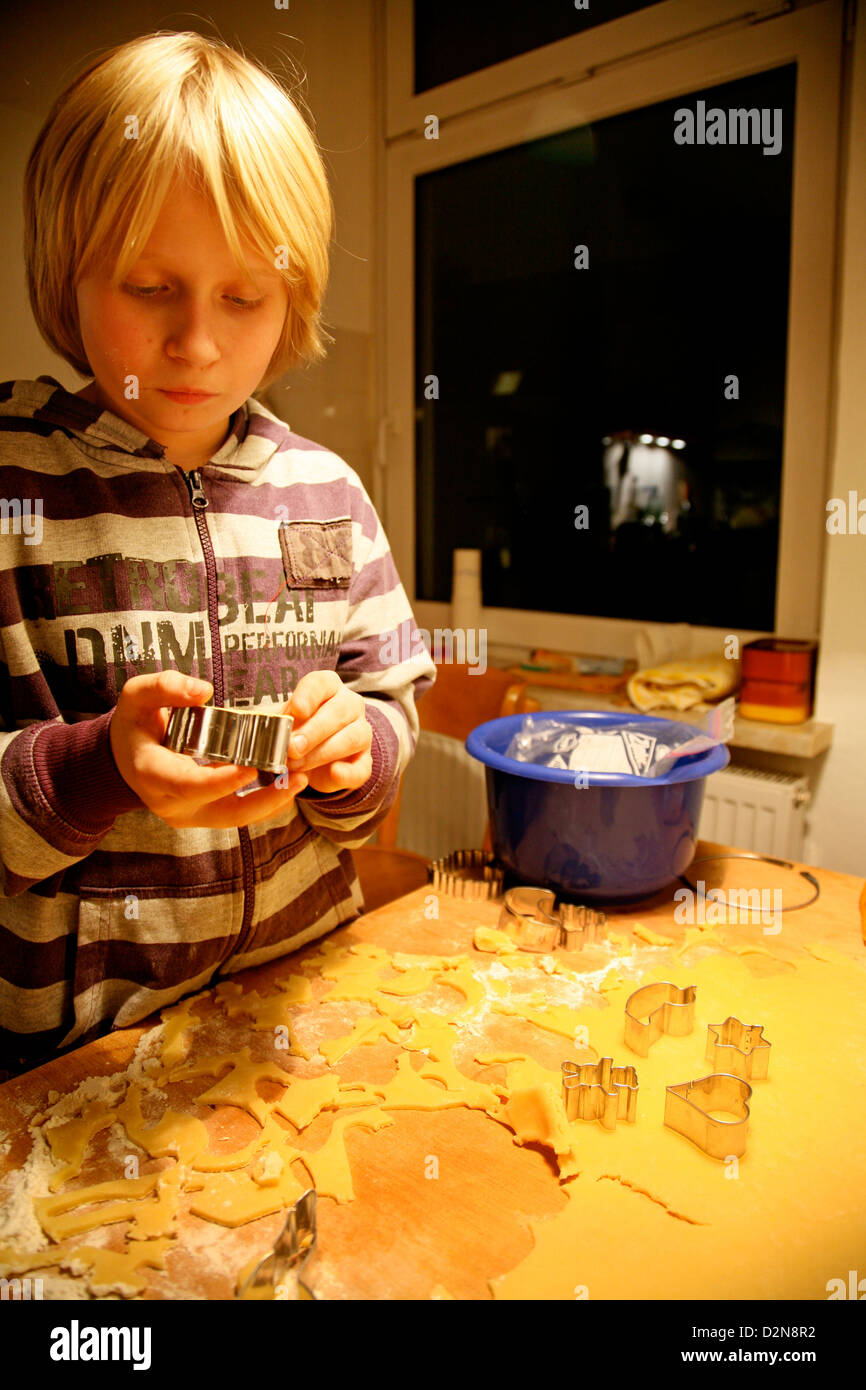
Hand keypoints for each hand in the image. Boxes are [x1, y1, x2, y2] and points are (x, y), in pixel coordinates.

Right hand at [109, 670, 308, 828]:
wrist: (124, 757)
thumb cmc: (134, 723)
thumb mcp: (137, 697)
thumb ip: (165, 688)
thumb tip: (203, 690)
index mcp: (153, 775)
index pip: (190, 785)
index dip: (222, 780)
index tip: (253, 767)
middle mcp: (172, 804)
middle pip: (224, 811)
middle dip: (263, 798)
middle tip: (297, 777)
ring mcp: (190, 814)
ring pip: (237, 818)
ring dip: (272, 802)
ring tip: (303, 778)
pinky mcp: (205, 815)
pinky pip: (240, 814)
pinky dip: (266, 801)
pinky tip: (290, 783)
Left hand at [285, 671, 372, 794]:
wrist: (311, 759)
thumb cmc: (294, 730)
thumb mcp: (280, 722)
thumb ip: (273, 724)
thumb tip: (262, 730)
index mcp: (328, 687)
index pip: (321, 683)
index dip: (309, 695)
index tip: (296, 710)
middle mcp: (350, 705)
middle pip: (339, 711)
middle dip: (313, 731)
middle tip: (291, 747)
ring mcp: (362, 733)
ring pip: (352, 738)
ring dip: (323, 753)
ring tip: (297, 765)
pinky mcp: (364, 761)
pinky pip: (361, 767)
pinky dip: (348, 773)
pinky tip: (333, 773)